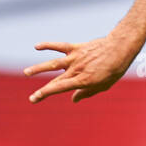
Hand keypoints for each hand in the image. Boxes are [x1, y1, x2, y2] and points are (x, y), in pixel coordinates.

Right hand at [24, 34, 139, 103]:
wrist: (120, 49)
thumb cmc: (113, 70)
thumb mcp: (103, 86)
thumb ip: (86, 93)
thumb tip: (73, 99)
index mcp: (82, 80)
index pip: (59, 88)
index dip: (45, 94)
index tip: (34, 99)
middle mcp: (76, 69)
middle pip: (55, 81)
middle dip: (43, 91)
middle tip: (31, 98)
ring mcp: (75, 58)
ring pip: (53, 63)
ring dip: (38, 68)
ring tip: (26, 72)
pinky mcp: (76, 48)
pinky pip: (60, 46)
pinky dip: (48, 45)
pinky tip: (37, 46)